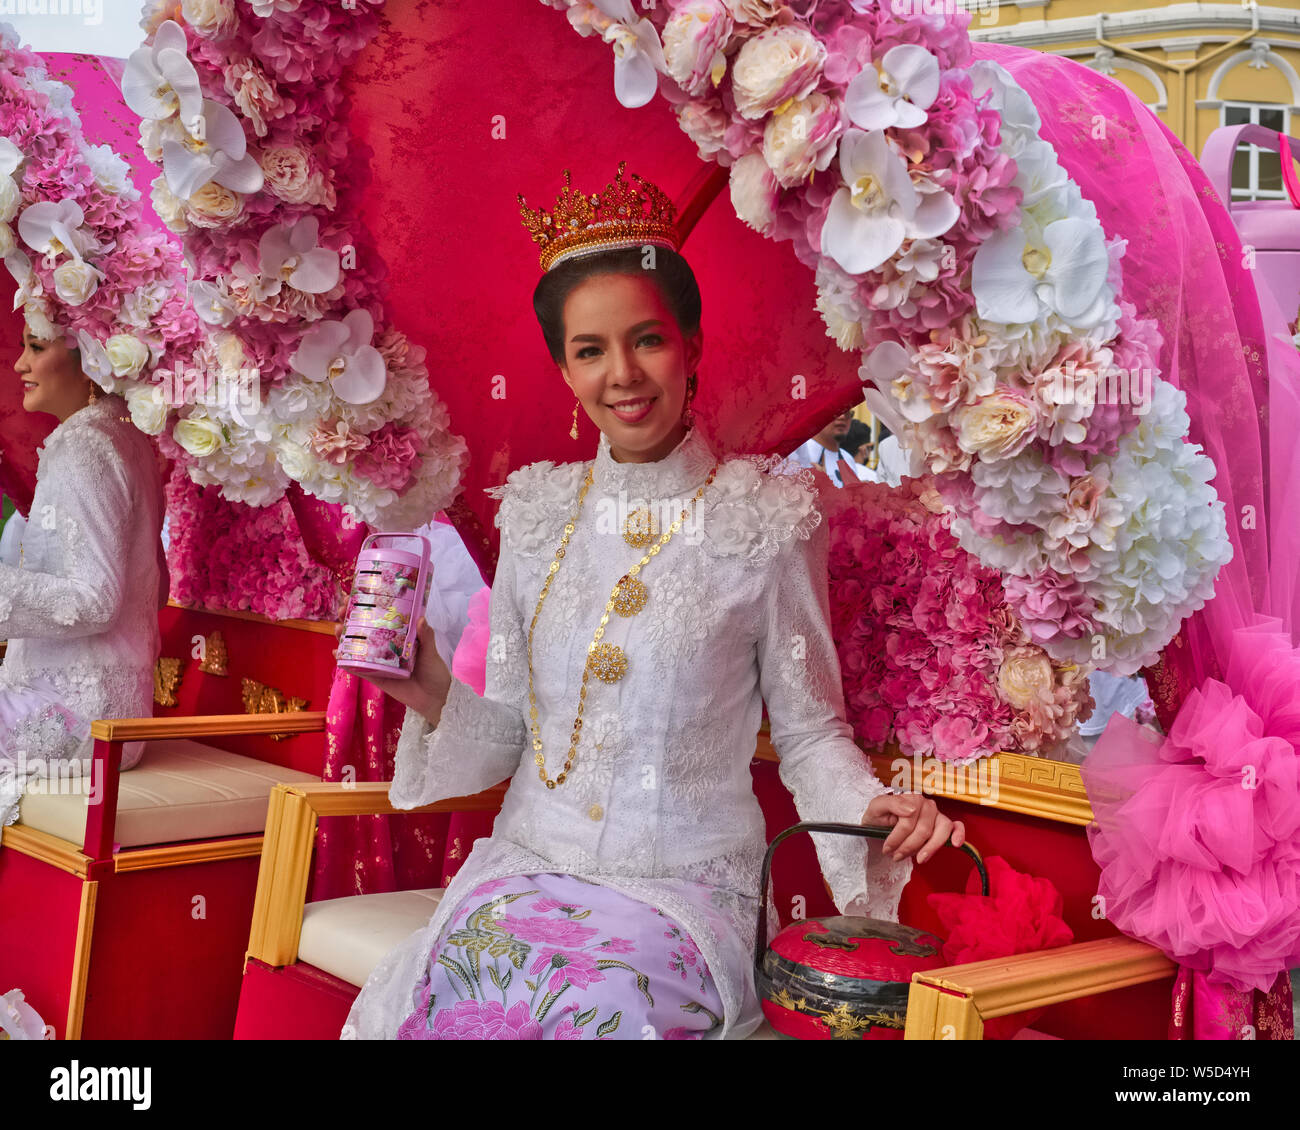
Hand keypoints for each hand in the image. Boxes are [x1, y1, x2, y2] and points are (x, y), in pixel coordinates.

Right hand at [334, 616, 452, 724]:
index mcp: (400, 636)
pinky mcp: (376, 677)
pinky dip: (346, 661)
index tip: (355, 594)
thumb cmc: (435, 672)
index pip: (381, 617)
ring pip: (357, 646)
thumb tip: (420, 619)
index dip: (367, 606)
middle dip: (350, 618)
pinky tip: (336, 652)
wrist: (435, 699)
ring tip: (337, 627)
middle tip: (342, 608)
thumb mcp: (431, 652)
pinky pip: (358, 668)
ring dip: (344, 636)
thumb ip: (426, 637)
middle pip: (364, 629)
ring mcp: (379, 661)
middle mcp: (387, 646)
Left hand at [862, 792, 964, 865]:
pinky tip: (956, 844)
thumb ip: (891, 803)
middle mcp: (926, 804)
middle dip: (909, 847)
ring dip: (930, 848)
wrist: (878, 823)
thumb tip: (912, 810)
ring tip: (919, 859)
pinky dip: (959, 834)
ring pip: (942, 830)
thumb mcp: (876, 807)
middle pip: (924, 830)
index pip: (909, 820)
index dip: (897, 838)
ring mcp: (936, 814)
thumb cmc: (878, 816)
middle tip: (896, 856)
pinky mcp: (942, 824)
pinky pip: (956, 826)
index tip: (887, 849)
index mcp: (910, 797)